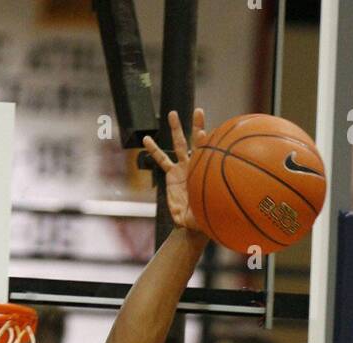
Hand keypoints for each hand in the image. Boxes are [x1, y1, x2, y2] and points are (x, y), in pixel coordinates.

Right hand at [142, 109, 209, 234]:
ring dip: (176, 129)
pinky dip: (154, 150)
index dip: (204, 144)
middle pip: (196, 143)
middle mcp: (195, 167)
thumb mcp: (201, 218)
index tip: (203, 134)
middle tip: (199, 111)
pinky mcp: (171, 173)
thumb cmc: (202, 219)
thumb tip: (200, 217)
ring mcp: (183, 168)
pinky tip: (146, 139)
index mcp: (204, 173)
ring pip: (179, 145)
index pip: (206, 155)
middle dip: (197, 126)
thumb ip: (199, 215)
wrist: (192, 221)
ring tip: (172, 114)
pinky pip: (161, 160)